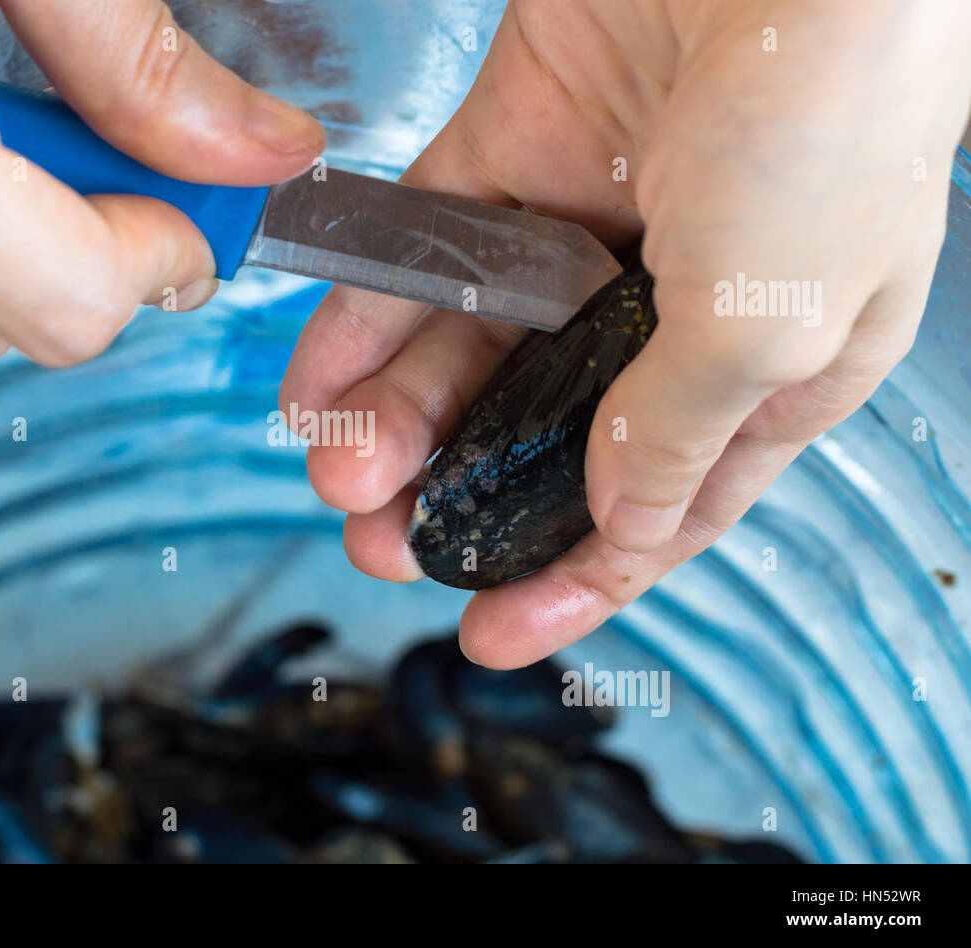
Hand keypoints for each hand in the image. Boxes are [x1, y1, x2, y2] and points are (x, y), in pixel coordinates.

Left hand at [279, 0, 970, 667]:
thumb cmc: (834, 109)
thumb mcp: (777, 318)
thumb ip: (683, 429)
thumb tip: (625, 515)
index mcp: (769, 364)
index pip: (661, 508)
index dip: (577, 580)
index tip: (491, 632)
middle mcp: (670, 305)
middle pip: (540, 436)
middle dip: (457, 500)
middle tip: (381, 545)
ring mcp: (586, 229)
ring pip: (470, 353)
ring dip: (397, 418)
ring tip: (336, 468)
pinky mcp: (513, 154)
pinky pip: (423, 254)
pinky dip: (368, 314)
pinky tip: (319, 377)